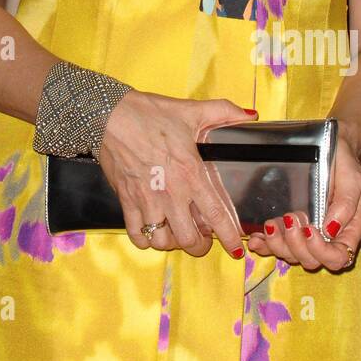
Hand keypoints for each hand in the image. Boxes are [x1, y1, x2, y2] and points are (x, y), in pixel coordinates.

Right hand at [97, 92, 258, 256]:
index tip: (235, 249)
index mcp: (190, 173)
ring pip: (163, 241)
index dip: (228, 237)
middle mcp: (170, 193)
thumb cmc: (149, 114)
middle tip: (202, 239)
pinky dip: (145, 239)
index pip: (215, 215)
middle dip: (199, 245)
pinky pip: (137, 234)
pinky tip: (151, 229)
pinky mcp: (126, 201)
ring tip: (177, 232)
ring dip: (173, 242)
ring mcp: (147, 200)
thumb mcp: (190, 110)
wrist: (109, 115)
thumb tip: (250, 115)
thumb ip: (223, 112)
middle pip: (189, 239)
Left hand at [246, 124, 360, 270]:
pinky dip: (264, 245)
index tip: (310, 230)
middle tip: (292, 216)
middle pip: (310, 261)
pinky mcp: (288, 228)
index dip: (322, 252)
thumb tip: (330, 230)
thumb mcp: (353, 179)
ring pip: (291, 256)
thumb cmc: (344, 163)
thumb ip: (346, 205)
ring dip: (278, 244)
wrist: (330, 147)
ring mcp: (305, 235)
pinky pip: (274, 245)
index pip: (337, 258)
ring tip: (273, 223)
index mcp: (346, 231)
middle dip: (296, 245)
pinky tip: (256, 238)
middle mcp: (325, 237)